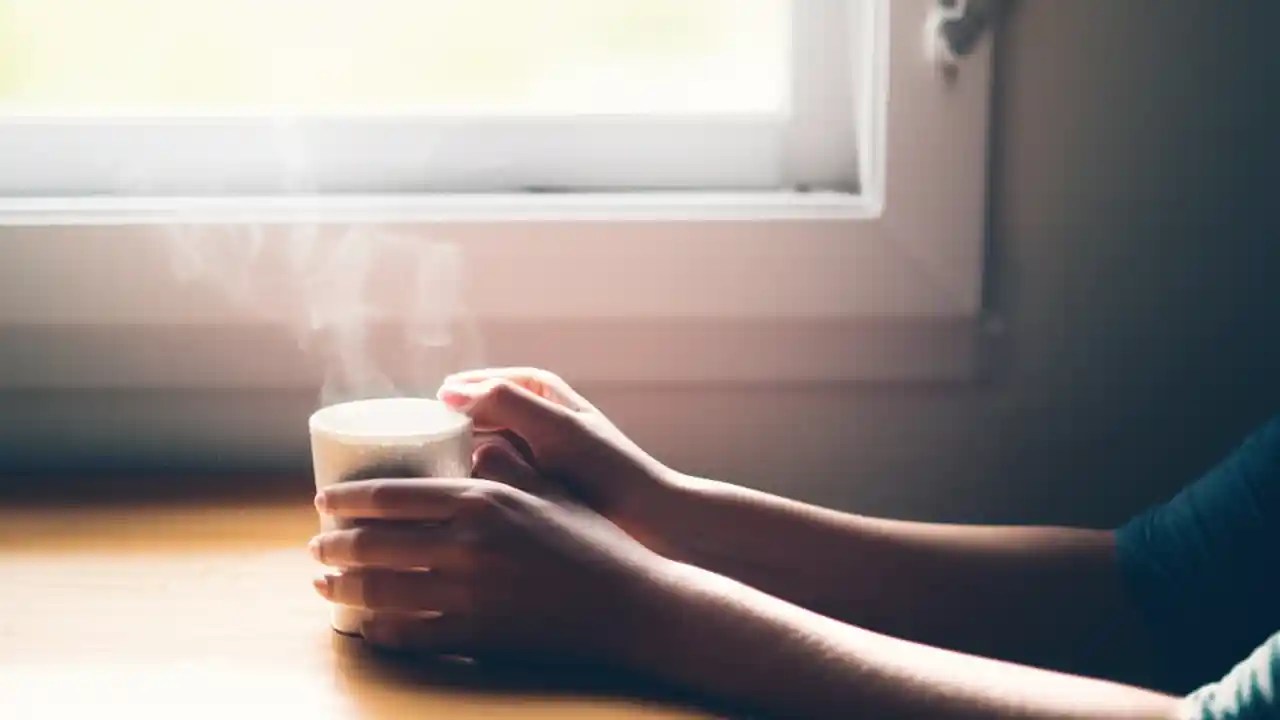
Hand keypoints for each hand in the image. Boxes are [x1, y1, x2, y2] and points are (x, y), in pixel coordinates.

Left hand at [309, 439, 668, 664]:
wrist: (629, 604)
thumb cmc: (591, 542)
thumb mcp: (549, 490)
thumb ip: (507, 464)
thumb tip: (474, 442)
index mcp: (481, 499)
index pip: (388, 497)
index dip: (344, 502)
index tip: (322, 504)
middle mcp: (467, 544)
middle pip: (372, 544)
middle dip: (331, 546)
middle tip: (316, 547)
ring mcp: (469, 593)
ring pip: (379, 592)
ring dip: (340, 589)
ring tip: (326, 584)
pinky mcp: (476, 635)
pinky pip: (408, 634)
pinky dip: (377, 630)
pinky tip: (365, 624)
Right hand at [436, 367, 682, 549]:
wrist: (648, 518)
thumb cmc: (607, 471)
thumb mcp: (554, 430)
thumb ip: (505, 403)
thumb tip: (449, 390)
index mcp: (541, 390)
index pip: (479, 382)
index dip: (449, 394)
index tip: (415, 413)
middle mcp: (534, 415)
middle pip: (475, 414)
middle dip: (445, 427)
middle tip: (407, 446)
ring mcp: (532, 451)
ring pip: (479, 445)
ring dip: (454, 457)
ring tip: (421, 473)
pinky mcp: (534, 483)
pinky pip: (491, 474)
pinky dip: (471, 481)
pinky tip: (452, 499)